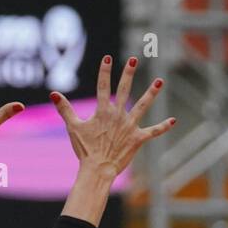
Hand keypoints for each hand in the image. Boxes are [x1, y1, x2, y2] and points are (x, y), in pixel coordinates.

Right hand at [50, 55, 174, 180]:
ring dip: (152, 93)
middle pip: (124, 90)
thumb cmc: (84, 149)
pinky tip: (174, 120)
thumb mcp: (73, 127)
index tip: (107, 58)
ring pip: (143, 106)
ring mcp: (129, 126)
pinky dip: (163, 127)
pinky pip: (153, 132)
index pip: (103, 86)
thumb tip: (53, 94)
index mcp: (102, 111)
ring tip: (160, 81)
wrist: (97, 169)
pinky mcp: (138, 139)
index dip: (104, 72)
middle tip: (133, 59)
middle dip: (128, 73)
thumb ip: (65, 109)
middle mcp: (118, 115)